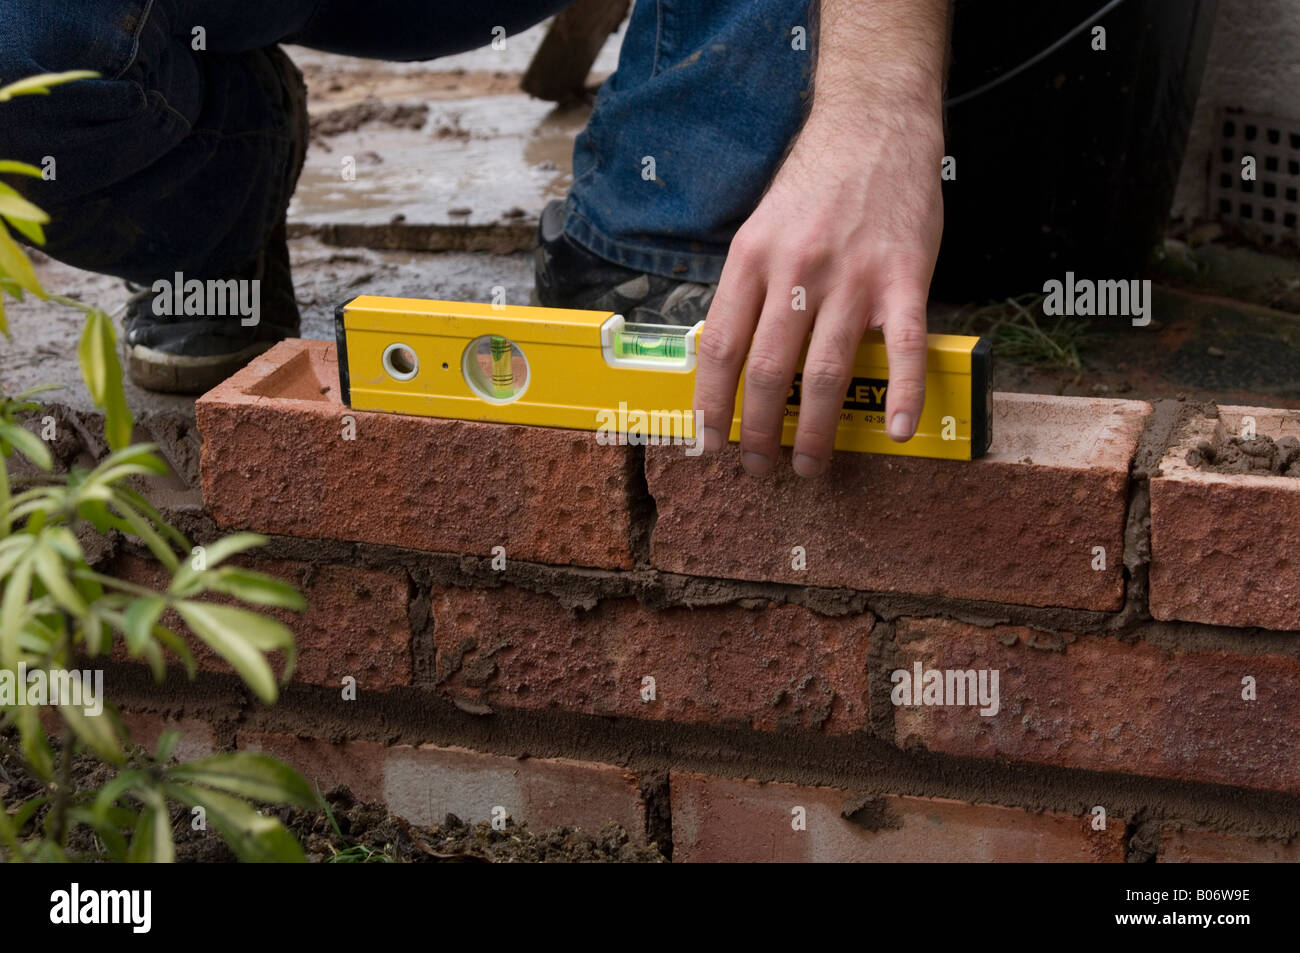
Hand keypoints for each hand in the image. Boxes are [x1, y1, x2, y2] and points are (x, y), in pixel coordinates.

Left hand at [692, 101, 944, 476]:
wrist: (874, 127)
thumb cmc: (814, 185)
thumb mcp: (759, 229)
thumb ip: (747, 290)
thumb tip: (725, 357)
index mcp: (751, 261)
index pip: (720, 349)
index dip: (712, 405)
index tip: (710, 441)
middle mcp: (796, 272)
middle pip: (767, 372)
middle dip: (758, 432)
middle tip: (759, 466)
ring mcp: (852, 278)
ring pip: (825, 373)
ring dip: (815, 432)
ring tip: (810, 466)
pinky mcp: (904, 279)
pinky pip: (904, 349)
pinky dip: (902, 394)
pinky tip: (896, 430)